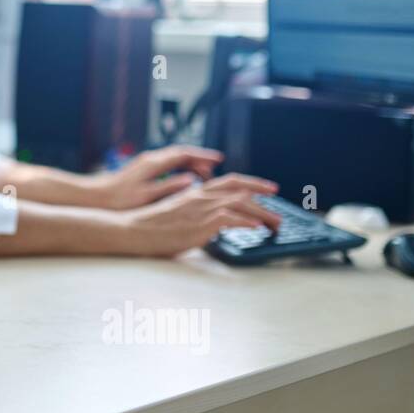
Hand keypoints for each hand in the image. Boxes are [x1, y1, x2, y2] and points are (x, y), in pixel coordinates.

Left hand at [91, 145, 227, 209]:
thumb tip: (191, 179)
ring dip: (190, 165)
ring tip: (204, 177)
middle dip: (200, 160)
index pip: (184, 153)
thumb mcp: (147, 196)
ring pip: (174, 159)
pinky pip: (167, 165)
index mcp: (153, 163)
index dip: (203, 156)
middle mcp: (150, 159)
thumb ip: (170, 187)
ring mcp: (146, 163)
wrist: (93, 198)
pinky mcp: (142, 170)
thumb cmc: (118, 200)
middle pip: (181, 154)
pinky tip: (184, 182)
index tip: (219, 160)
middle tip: (215, 171)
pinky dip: (180, 170)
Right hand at [114, 174, 281, 257]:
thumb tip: (212, 220)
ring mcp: (201, 210)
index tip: (268, 188)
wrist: (133, 231)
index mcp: (196, 193)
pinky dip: (246, 222)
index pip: (230, 181)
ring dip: (263, 214)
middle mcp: (201, 197)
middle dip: (264, 195)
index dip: (252, 183)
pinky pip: (229, 219)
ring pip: (240, 204)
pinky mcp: (199, 225)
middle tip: (279, 206)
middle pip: (240, 189)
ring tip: (276, 225)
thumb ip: (196, 212)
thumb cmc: (152, 226)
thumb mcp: (178, 213)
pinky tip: (257, 228)